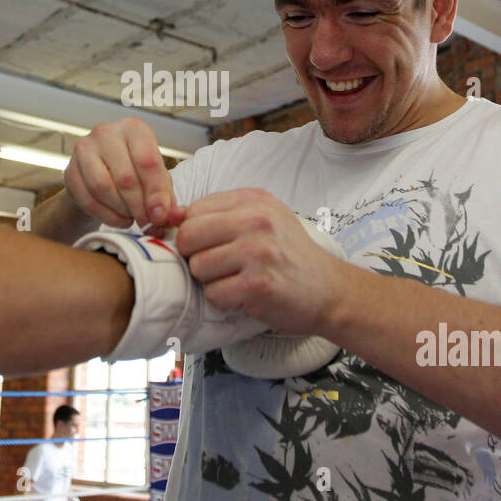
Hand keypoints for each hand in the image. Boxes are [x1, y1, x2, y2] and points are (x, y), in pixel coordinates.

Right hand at [63, 117, 181, 230]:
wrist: (100, 172)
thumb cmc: (135, 170)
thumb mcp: (155, 176)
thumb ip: (164, 194)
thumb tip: (166, 215)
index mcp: (134, 128)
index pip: (147, 161)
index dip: (156, 193)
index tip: (161, 215)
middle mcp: (106, 133)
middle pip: (125, 178)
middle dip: (139, 207)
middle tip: (148, 223)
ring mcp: (84, 150)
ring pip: (104, 188)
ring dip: (122, 211)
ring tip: (134, 218)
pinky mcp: (69, 171)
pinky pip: (88, 200)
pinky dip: (107, 216)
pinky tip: (120, 220)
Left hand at [175, 189, 347, 335]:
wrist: (330, 290)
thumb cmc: (290, 256)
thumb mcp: (262, 221)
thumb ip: (219, 215)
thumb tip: (170, 216)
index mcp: (254, 200)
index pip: (194, 210)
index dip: (192, 233)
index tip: (208, 246)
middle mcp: (256, 220)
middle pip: (188, 236)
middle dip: (195, 256)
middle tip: (218, 267)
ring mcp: (258, 251)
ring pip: (198, 267)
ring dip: (211, 281)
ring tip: (236, 280)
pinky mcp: (258, 284)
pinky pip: (214, 294)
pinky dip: (224, 300)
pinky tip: (244, 295)